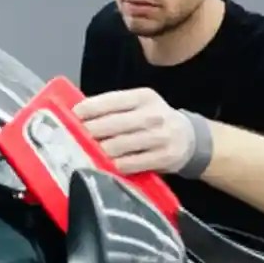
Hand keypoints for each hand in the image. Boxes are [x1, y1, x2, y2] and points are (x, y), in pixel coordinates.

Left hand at [73, 87, 194, 174]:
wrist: (190, 139)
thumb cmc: (155, 120)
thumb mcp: (141, 105)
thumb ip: (116, 108)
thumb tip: (80, 114)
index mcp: (144, 97)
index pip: (111, 100)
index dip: (89, 108)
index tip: (73, 116)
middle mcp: (153, 115)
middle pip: (113, 124)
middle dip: (91, 131)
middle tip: (75, 138)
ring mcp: (159, 137)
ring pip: (119, 145)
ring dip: (100, 150)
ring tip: (87, 152)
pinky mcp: (163, 157)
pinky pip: (131, 163)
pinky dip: (115, 165)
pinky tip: (106, 165)